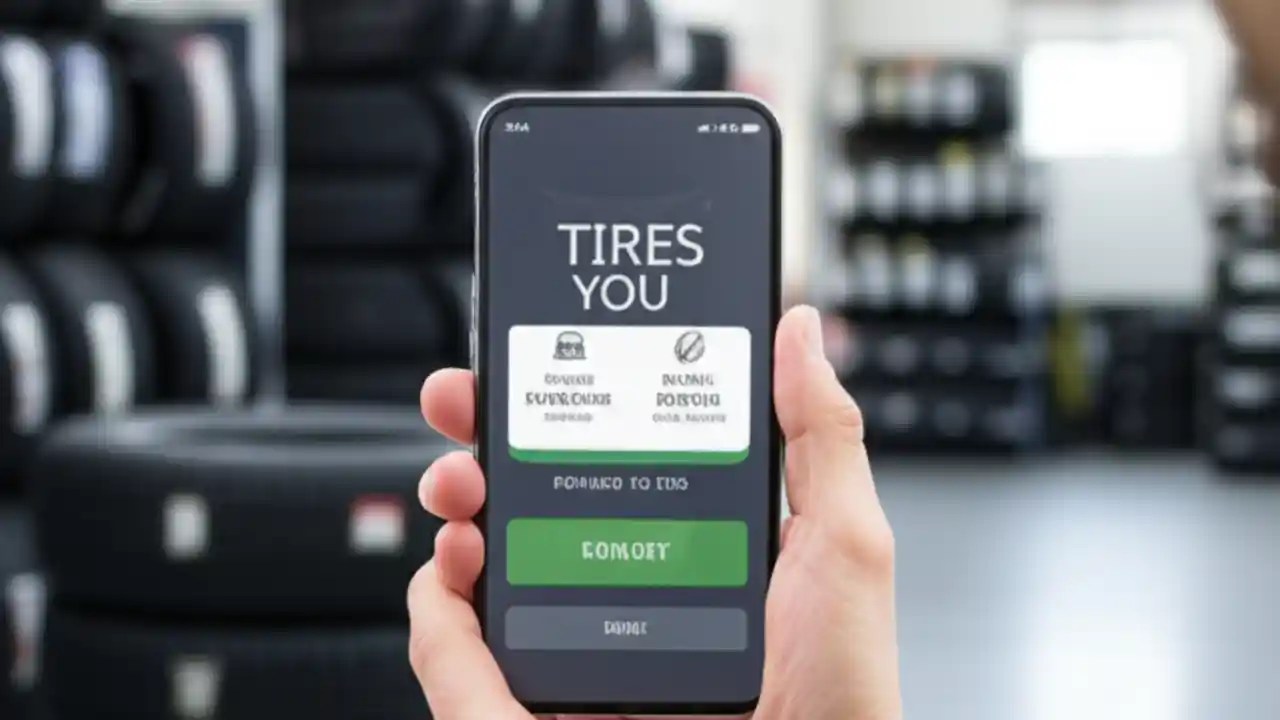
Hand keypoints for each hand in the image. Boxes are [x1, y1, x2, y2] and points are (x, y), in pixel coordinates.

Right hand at [407, 306, 902, 718]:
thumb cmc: (841, 693)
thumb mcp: (843, 546)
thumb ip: (821, 436)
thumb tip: (798, 333)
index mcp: (686, 537)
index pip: (610, 451)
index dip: (565, 400)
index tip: (538, 358)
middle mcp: (625, 580)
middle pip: (532, 494)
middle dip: (483, 437)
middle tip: (462, 405)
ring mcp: (579, 641)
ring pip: (486, 560)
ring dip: (455, 507)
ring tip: (463, 491)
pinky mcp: (541, 700)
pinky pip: (460, 652)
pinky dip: (434, 608)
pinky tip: (452, 574)